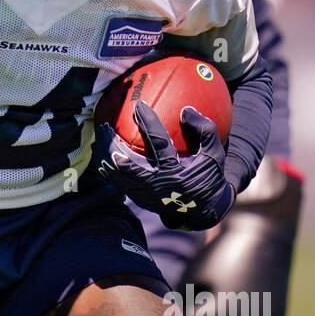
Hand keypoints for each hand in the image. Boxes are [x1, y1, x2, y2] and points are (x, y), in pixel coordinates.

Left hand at [98, 102, 233, 230]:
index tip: (139, 105)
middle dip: (112, 144)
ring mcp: (145, 195)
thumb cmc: (208, 176)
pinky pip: (118, 182)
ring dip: (106, 156)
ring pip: (117, 175)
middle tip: (104, 125)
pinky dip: (109, 168)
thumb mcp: (214, 154)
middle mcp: (157, 185)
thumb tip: (186, 110)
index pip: (158, 143)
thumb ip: (205, 130)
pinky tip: (103, 153)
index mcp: (175, 172)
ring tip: (99, 137)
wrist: (204, 210)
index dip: (148, 123)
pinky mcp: (139, 199)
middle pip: (126, 163)